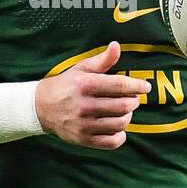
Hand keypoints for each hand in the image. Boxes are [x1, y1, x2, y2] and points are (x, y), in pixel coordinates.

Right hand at [35, 41, 149, 149]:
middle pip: (123, 106)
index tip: (145, 86)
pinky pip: (112, 142)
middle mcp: (84, 105)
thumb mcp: (81, 69)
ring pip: (120, 124)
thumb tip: (116, 46)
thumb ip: (102, 60)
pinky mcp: (84, 139)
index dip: (137, 85)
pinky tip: (117, 126)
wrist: (41, 107)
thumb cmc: (66, 85)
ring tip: (125, 110)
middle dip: (134, 101)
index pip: (119, 86)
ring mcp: (83, 125)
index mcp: (84, 85)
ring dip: (128, 116)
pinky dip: (120, 135)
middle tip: (133, 98)